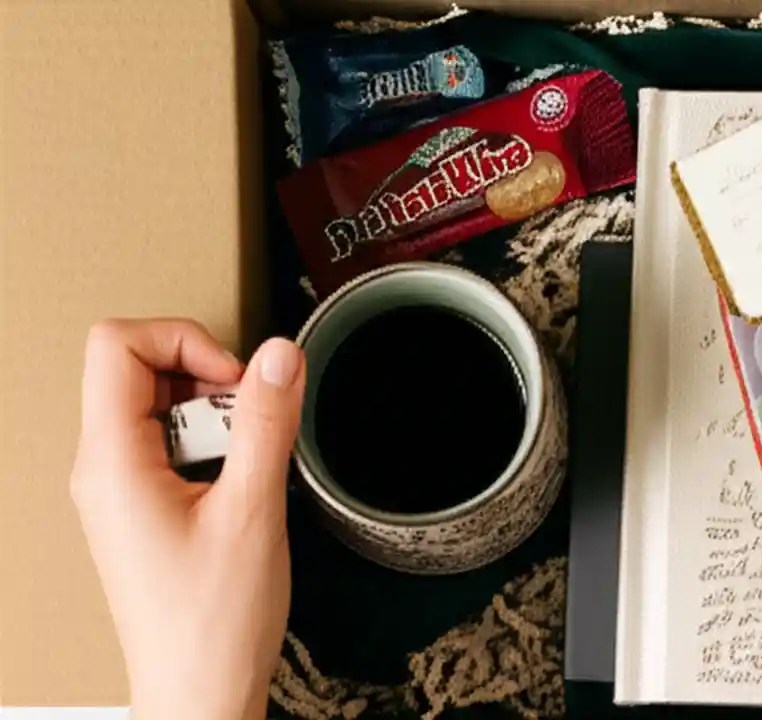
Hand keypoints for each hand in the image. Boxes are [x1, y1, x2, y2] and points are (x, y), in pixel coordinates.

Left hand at [71, 319, 304, 719]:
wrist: (198, 694)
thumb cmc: (212, 622)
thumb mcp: (252, 511)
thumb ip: (265, 423)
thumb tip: (280, 354)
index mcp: (111, 462)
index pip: (116, 345)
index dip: (181, 340)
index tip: (233, 381)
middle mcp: (102, 469)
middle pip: (138, 371)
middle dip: (206, 383)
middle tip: (250, 429)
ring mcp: (118, 490)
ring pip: (159, 408)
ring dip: (215, 420)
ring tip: (247, 469)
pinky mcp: (141, 509)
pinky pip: (170, 447)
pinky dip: (213, 450)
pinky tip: (240, 489)